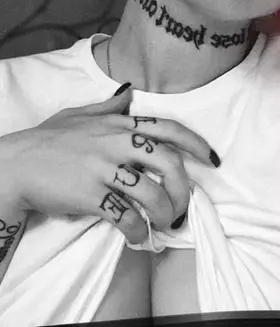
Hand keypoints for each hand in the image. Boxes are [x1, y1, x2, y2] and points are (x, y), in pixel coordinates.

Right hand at [0, 86, 218, 243]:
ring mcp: (102, 168)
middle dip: (184, 187)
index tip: (213, 160)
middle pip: (168, 162)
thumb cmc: (49, 139)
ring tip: (165, 223)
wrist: (16, 164)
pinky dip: (136, 229)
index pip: (167, 128)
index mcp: (118, 124)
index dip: (196, 143)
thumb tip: (130, 91)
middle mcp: (114, 142)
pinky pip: (123, 215)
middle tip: (185, 206)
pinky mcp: (89, 195)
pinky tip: (137, 235)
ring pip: (151, 192)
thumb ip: (109, 105)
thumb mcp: (80, 114)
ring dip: (165, 212)